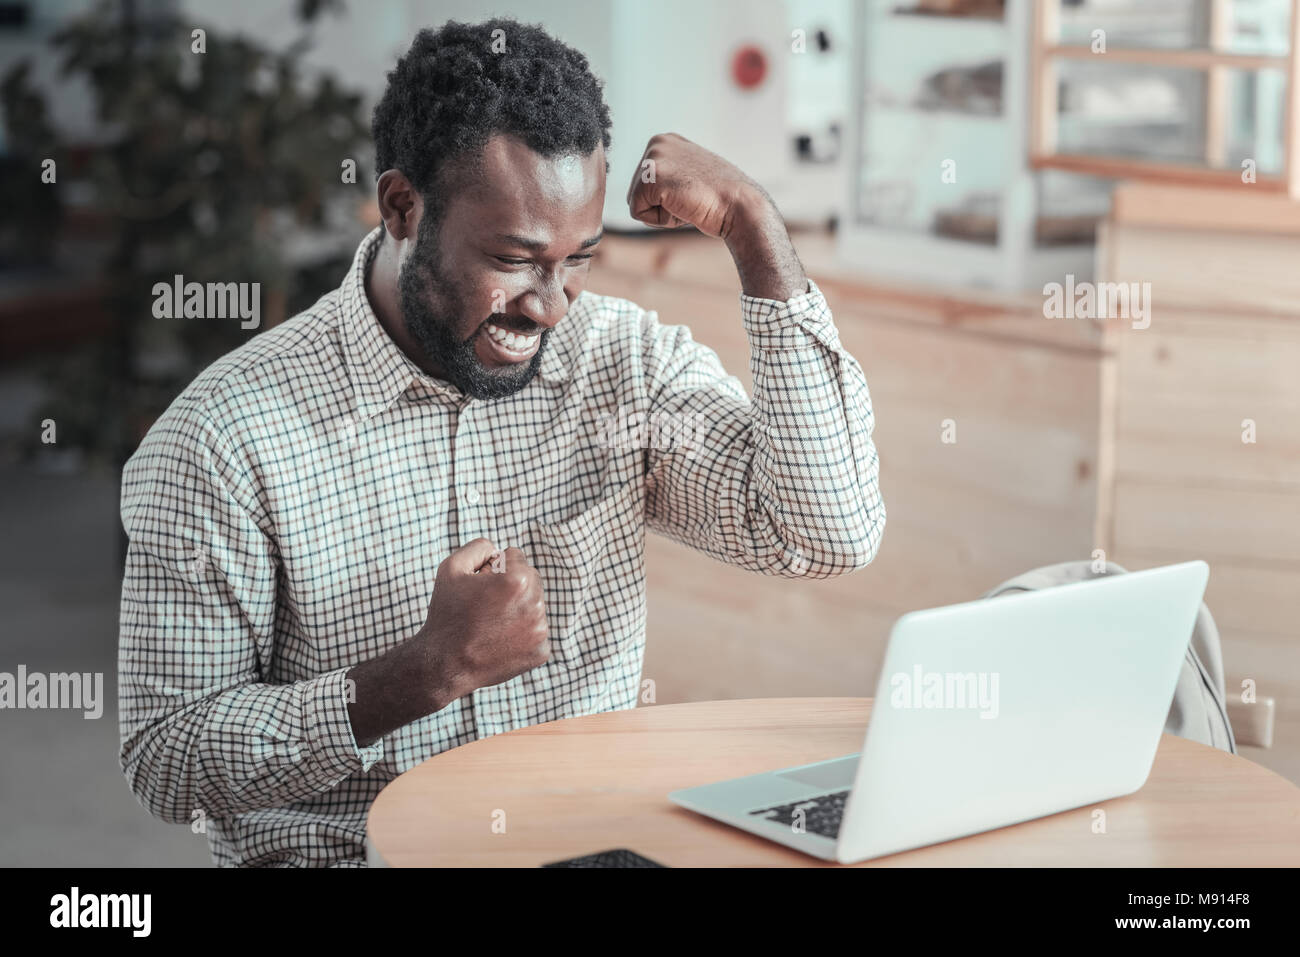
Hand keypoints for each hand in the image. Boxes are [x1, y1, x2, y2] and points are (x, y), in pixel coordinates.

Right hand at [417, 538, 550, 701]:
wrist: (445, 664)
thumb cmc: (446, 614)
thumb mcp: (452, 567)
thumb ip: (480, 546)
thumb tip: (500, 551)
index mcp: (518, 580)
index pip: (515, 556)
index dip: (493, 569)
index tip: (479, 587)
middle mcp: (536, 604)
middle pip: (530, 579)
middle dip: (510, 586)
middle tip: (484, 606)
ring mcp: (541, 630)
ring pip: (533, 604)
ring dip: (516, 608)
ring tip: (490, 624)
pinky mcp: (541, 651)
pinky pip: (535, 629)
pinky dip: (521, 633)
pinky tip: (499, 640)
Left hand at [625, 132, 763, 238]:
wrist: (740, 205)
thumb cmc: (720, 198)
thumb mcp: (690, 177)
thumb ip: (670, 176)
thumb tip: (655, 188)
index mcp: (665, 141)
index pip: (644, 183)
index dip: (666, 199)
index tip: (692, 192)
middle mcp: (656, 143)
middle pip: (636, 192)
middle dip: (661, 206)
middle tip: (691, 199)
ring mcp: (653, 157)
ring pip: (635, 203)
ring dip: (661, 213)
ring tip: (688, 202)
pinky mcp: (651, 177)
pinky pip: (638, 212)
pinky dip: (660, 220)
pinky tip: (683, 207)